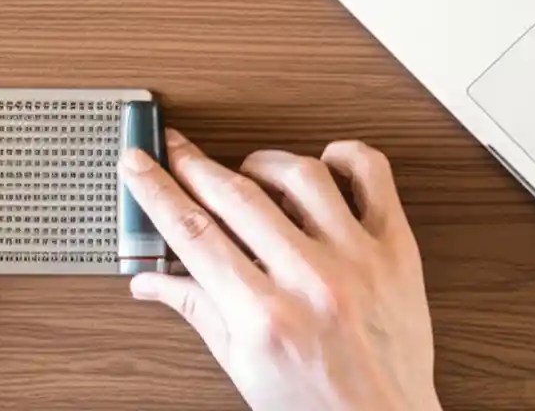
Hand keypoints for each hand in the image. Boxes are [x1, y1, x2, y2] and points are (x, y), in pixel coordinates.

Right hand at [120, 133, 438, 410]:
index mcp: (264, 317)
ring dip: (261, 162)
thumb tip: (148, 280)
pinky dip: (344, 155)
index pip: (192, 233)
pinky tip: (321, 165)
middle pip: (235, 196)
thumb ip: (196, 309)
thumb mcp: (240, 366)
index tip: (138, 163)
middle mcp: (310, 282)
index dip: (156, 189)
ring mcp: (357, 260)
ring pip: (300, 175)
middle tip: (176, 149)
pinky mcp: (395, 249)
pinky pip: (373, 176)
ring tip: (248, 172)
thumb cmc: (315, 405)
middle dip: (193, 164)